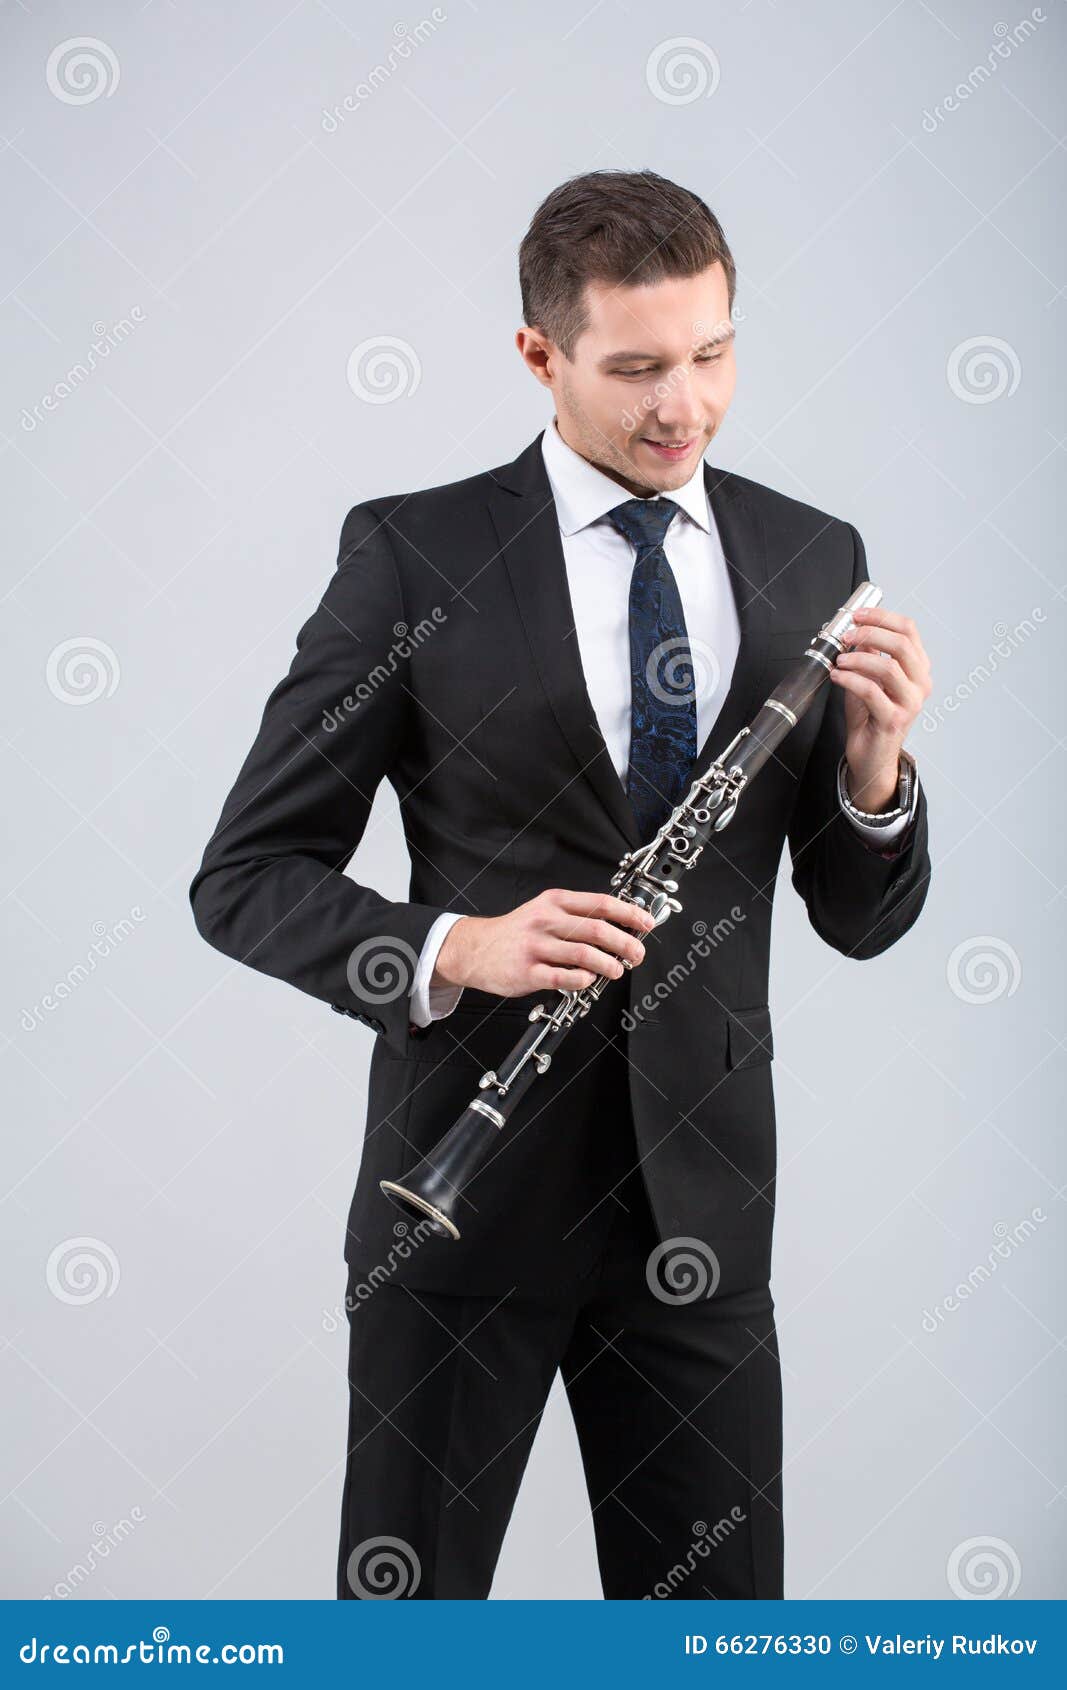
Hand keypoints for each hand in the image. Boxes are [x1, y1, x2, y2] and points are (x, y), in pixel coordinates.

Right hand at [431, 887, 655, 997]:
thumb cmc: (516, 933)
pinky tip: (589, 981)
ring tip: (617, 971)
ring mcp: (536, 946)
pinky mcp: (527, 972)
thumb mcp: (543, 911)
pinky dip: (583, 981)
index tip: (646, 924)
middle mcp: (546, 921)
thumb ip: (575, 916)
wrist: (474, 948)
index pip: (600, 903)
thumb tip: (618, 927)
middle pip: (597, 929)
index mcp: (554, 902)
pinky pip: (564, 978)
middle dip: (626, 943)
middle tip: (637, 954)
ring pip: (584, 955)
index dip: (628, 914)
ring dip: (609, 965)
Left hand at [831, 605, 931, 810]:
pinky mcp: (894, 720)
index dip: (882, 617)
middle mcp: (920, 684)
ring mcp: (910, 703)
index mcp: (918, 669)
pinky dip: (850, 679)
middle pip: (902, 644)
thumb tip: (857, 629)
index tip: (857, 615)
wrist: (870, 756)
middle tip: (846, 635)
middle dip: (869, 633)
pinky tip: (837, 676)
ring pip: (888, 667)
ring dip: (857, 659)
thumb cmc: (869, 717)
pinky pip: (871, 691)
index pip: (909, 630)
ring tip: (839, 660)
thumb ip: (867, 655)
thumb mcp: (867, 678)